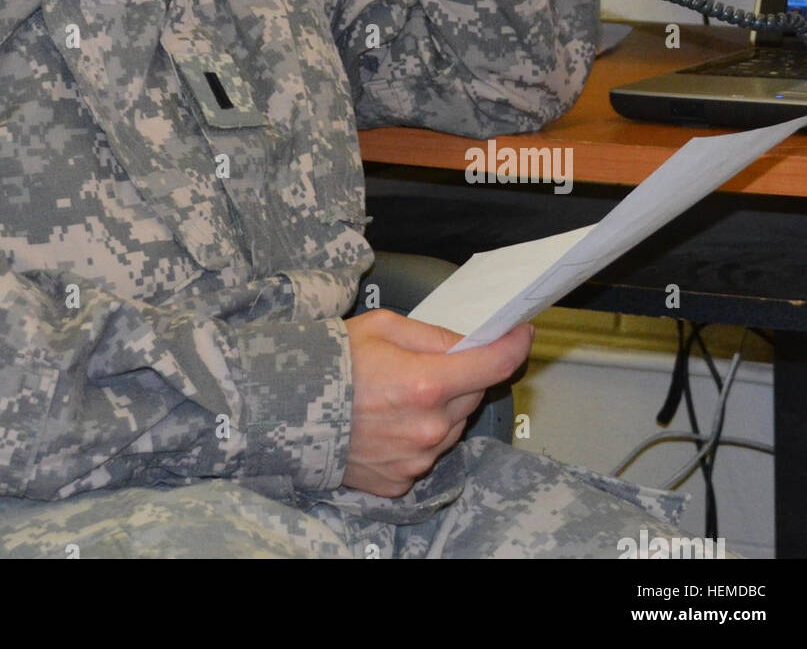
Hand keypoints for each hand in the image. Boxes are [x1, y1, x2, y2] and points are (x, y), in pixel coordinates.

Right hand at [341, 309, 532, 496]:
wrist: (286, 408)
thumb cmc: (331, 363)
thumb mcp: (382, 326)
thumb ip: (432, 335)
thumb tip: (466, 343)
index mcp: (426, 383)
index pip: (493, 366)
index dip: (513, 346)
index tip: (520, 335)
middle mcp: (429, 427)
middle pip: (472, 396)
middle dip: (461, 377)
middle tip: (425, 364)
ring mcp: (416, 459)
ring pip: (451, 427)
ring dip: (439, 409)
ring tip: (396, 394)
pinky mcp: (401, 481)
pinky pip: (426, 454)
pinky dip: (416, 436)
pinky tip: (385, 422)